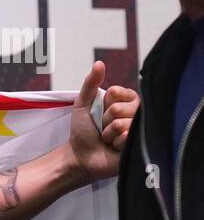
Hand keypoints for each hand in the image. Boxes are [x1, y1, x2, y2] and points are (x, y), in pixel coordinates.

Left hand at [68, 61, 139, 182]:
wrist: (80, 156)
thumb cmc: (83, 130)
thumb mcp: (83, 104)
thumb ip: (90, 83)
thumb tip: (99, 63)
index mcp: (126, 101)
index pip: (119, 92)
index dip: (105, 103)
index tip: (100, 112)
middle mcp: (136, 113)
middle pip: (121, 108)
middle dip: (105, 120)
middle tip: (103, 128)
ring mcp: (139, 129)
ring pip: (124, 123)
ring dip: (109, 133)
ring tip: (108, 139)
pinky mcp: (139, 145)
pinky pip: (128, 137)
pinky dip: (115, 143)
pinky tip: (115, 147)